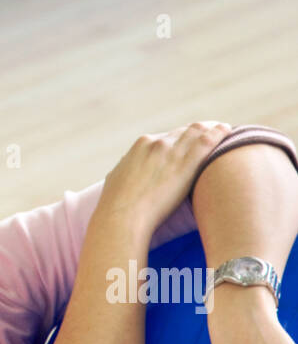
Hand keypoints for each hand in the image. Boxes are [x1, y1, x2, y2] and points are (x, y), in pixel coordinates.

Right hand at [97, 122, 232, 237]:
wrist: (123, 215)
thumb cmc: (117, 204)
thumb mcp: (117, 179)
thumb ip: (127, 170)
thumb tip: (126, 172)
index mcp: (141, 144)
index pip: (167, 136)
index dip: (181, 137)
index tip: (190, 140)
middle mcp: (157, 143)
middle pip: (184, 132)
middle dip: (198, 130)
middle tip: (213, 130)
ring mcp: (172, 152)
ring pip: (197, 132)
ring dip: (212, 128)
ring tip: (224, 128)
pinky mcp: (185, 164)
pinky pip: (207, 142)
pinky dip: (219, 134)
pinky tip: (227, 130)